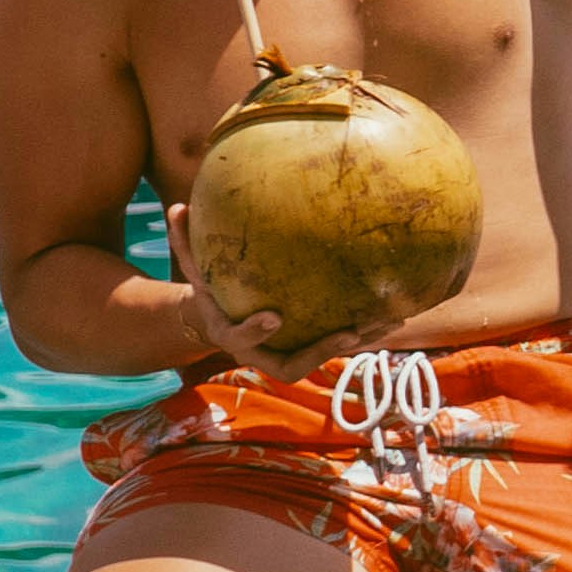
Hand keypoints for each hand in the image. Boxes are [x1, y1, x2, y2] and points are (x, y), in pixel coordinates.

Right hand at [167, 203, 400, 381]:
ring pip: (325, 356)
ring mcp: (288, 355)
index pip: (241, 338)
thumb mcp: (195, 268)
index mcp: (231, 335)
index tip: (274, 316)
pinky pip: (339, 343)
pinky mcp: (310, 349)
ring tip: (386, 322)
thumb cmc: (211, 289)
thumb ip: (184, 243)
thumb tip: (175, 207)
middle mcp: (262, 353)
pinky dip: (366, 330)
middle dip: (322, 350)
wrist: (222, 320)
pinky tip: (395, 310)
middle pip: (293, 364)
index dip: (256, 331)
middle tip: (348, 332)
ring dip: (357, 341)